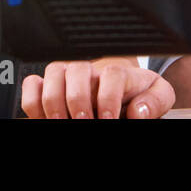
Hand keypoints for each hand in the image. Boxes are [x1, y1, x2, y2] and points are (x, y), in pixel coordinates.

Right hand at [20, 57, 173, 118]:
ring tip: (61, 121)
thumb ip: (155, 101)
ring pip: (53, 72)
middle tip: (83, 121)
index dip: (107, 99)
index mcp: (120, 71)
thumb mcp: (158, 95)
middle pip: (78, 68)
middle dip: (78, 99)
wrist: (122, 88)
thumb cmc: (138, 93)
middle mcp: (92, 69)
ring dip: (53, 101)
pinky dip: (33, 101)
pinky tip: (45, 118)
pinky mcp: (50, 85)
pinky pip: (32, 84)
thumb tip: (138, 111)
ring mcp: (69, 75)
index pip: (112, 74)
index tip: (108, 119)